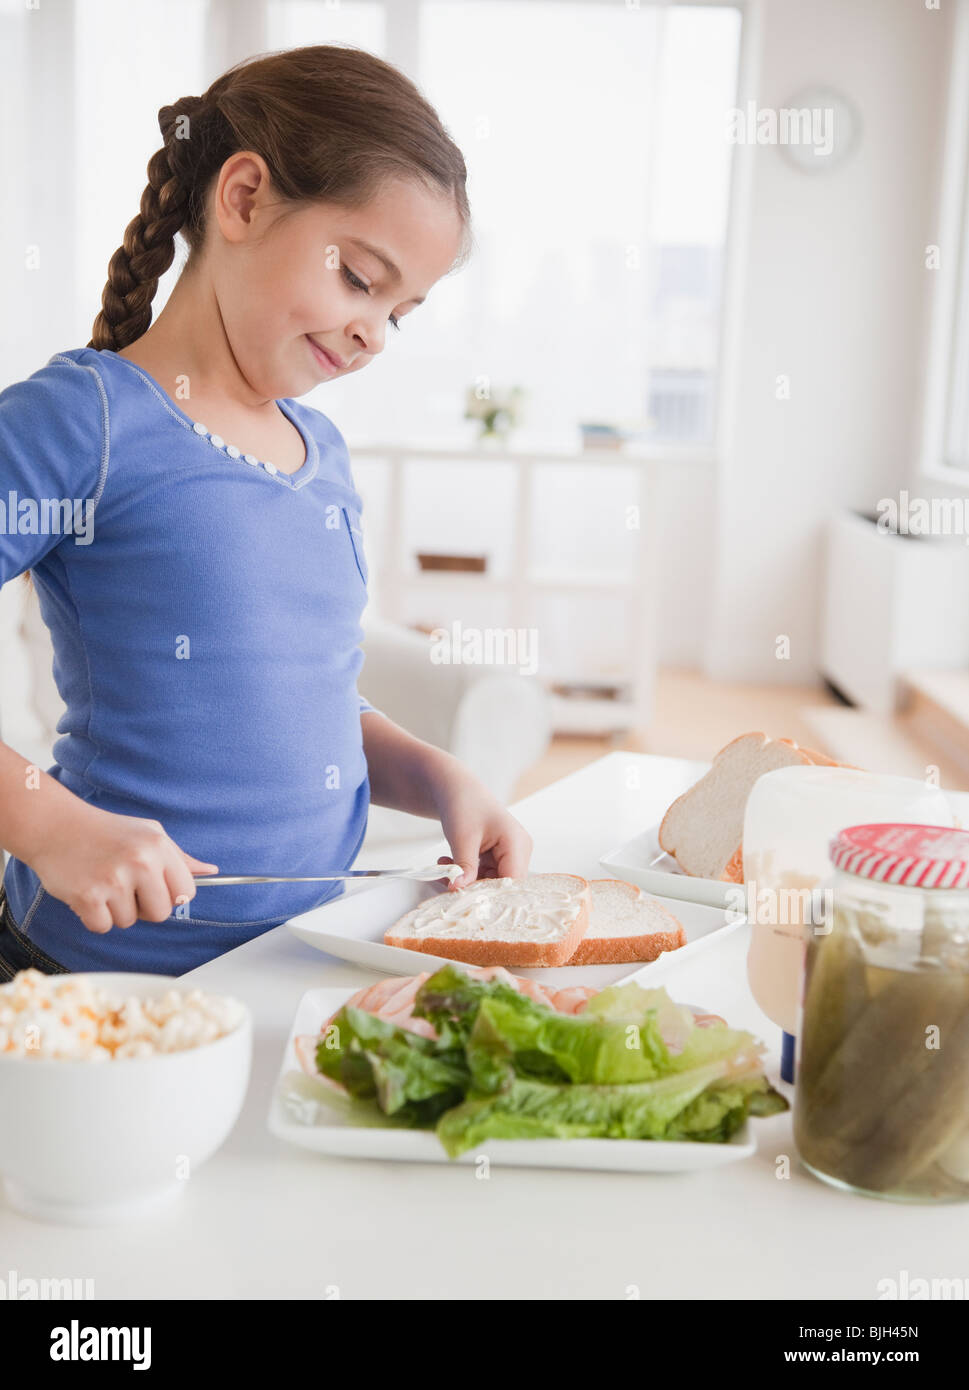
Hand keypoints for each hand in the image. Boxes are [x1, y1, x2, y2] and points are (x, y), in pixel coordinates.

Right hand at [30, 804, 218, 933]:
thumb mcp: (148, 833)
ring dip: (117, 910)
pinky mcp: (88, 897)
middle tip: (126, 888)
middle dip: (145, 908)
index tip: (156, 888)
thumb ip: (179, 857)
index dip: (171, 896)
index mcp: (158, 847)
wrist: (55, 826)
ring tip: (103, 883)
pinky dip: (95, 917)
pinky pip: (103, 927)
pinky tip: (89, 892)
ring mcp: (113, 881)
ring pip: (129, 922)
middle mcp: (140, 863)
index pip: (186, 892)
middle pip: (161, 914)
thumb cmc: (106, 831)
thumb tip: (211, 872)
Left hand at [433, 770, 532, 888]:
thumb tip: (458, 890)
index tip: (463, 896)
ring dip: (467, 880)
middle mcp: (519, 851)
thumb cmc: (464, 805)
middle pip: (502, 884)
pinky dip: (467, 873)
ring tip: (445, 866)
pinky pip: (485, 875)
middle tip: (448, 880)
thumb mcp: (462, 838)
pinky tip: (450, 863)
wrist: (457, 790)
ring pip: (491, 882)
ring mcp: (510, 855)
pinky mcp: (499, 857)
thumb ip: (464, 867)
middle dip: (474, 886)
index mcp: (517, 843)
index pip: (512, 881)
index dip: (490, 893)